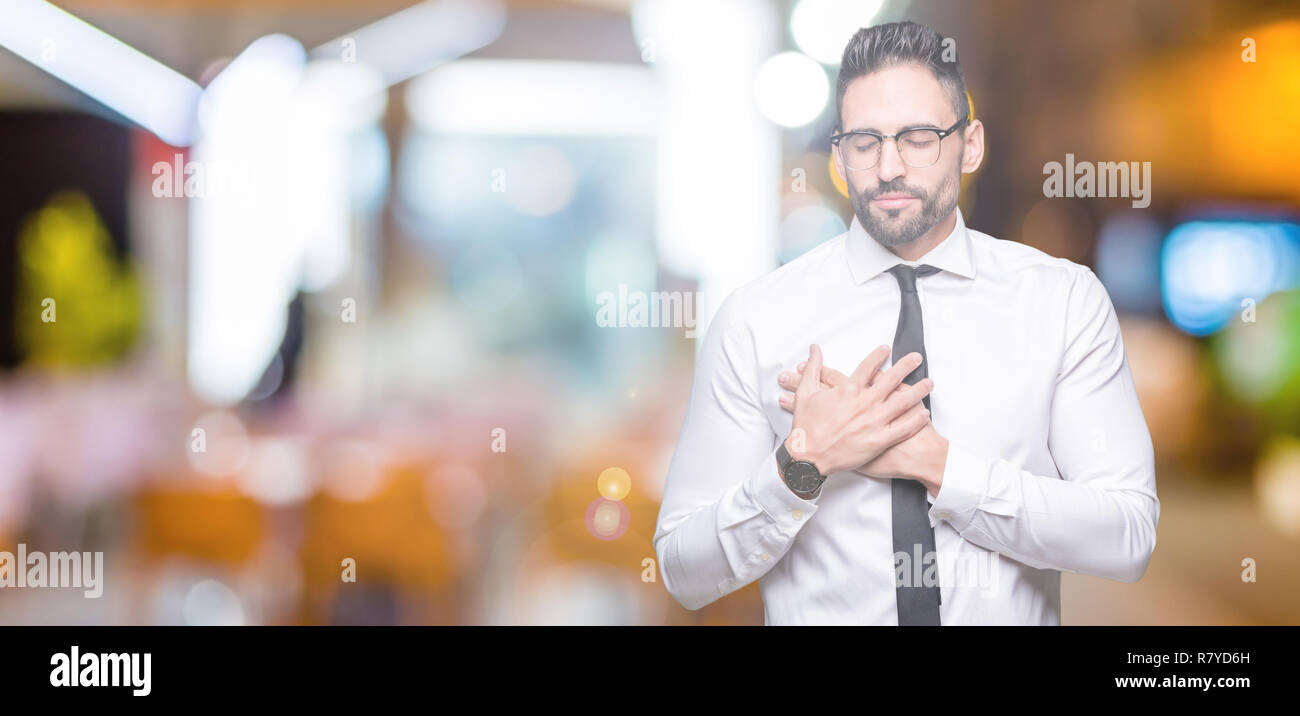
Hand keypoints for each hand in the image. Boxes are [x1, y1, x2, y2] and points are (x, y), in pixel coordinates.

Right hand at [782, 344, 932, 476]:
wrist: (809, 457)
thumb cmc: (806, 426)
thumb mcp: (805, 393)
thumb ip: (812, 368)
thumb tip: (814, 349)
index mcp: (848, 390)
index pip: (868, 367)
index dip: (878, 356)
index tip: (886, 349)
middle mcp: (864, 403)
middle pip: (891, 379)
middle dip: (906, 366)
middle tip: (917, 358)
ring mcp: (873, 422)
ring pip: (902, 402)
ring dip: (918, 391)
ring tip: (929, 383)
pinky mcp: (878, 441)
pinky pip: (902, 429)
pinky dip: (915, 420)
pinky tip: (924, 413)